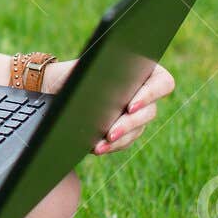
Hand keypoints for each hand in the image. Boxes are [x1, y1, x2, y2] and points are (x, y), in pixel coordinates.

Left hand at [41, 59, 175, 154]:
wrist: (54, 90)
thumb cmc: (70, 73)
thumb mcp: (81, 69)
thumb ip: (98, 72)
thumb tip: (106, 84)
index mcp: (141, 70)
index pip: (162, 83)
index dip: (150, 95)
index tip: (130, 106)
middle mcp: (143, 92)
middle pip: (150, 111)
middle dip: (129, 124)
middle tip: (111, 133)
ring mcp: (136, 114)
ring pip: (138, 129)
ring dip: (120, 139)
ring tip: (100, 146)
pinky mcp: (125, 130)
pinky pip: (125, 142)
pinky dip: (111, 146)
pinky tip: (97, 148)